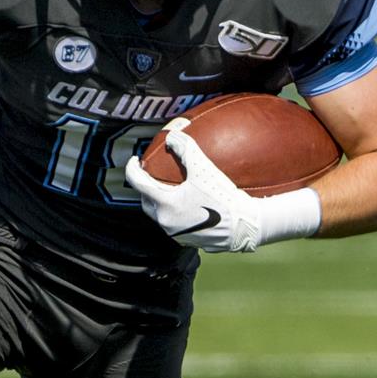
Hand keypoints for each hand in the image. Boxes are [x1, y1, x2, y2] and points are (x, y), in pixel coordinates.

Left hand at [124, 121, 323, 252]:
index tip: (135, 161)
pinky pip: (173, 224)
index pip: (138, 184)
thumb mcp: (204, 168)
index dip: (132, 169)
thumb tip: (172, 137)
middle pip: (146, 202)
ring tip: (168, 189)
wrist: (244, 226)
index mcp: (165, 205)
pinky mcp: (187, 241)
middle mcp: (166, 222)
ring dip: (160, 201)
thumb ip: (186, 149)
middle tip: (151, 175)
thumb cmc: (223, 197)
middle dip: (145, 188)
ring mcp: (176, 234)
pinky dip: (173, 213)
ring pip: (159, 215)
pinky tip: (186, 204)